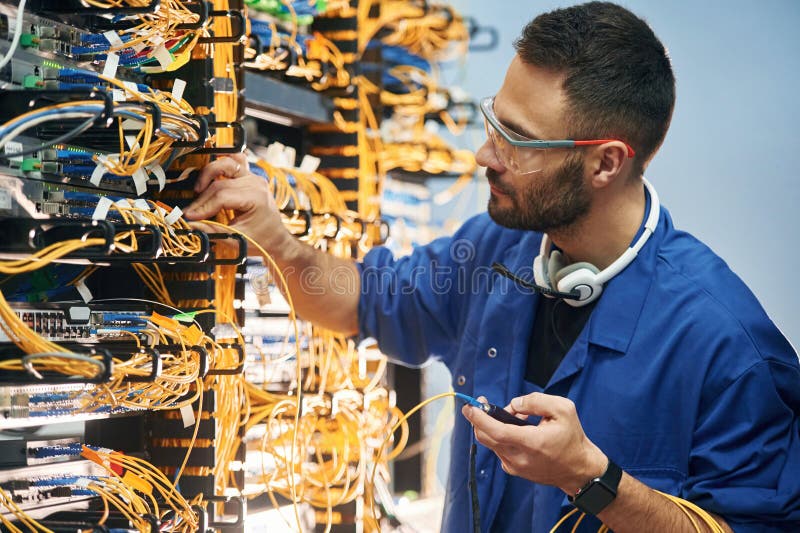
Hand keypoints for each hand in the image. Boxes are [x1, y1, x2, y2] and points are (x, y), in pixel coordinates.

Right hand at [183, 153, 291, 255]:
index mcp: (256, 198)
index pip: (222, 197)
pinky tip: (211, 164)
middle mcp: (256, 183)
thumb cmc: (260, 239)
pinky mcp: (250, 175)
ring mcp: (254, 177)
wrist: (276, 237)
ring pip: (227, 163)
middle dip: (202, 199)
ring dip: (209, 173)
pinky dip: (223, 157)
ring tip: (198, 189)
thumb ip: (212, 231)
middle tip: (190, 212)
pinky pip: (236, 158)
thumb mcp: (236, 239)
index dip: (203, 207)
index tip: (189, 216)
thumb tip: (189, 225)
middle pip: (220, 184)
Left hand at [462, 392, 607, 494]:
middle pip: (486, 437)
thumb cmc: (572, 438)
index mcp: (531, 443)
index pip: (496, 431)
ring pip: (492, 442)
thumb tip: (514, 404)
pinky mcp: (515, 470)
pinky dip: (501, 437)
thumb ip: (536, 401)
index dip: (479, 418)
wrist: (579, 470)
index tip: (469, 407)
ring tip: (516, 416)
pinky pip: (499, 450)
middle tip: (485, 404)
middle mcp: (519, 458)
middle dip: (481, 418)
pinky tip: (518, 430)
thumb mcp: (563, 409)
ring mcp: (515, 467)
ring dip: (495, 426)